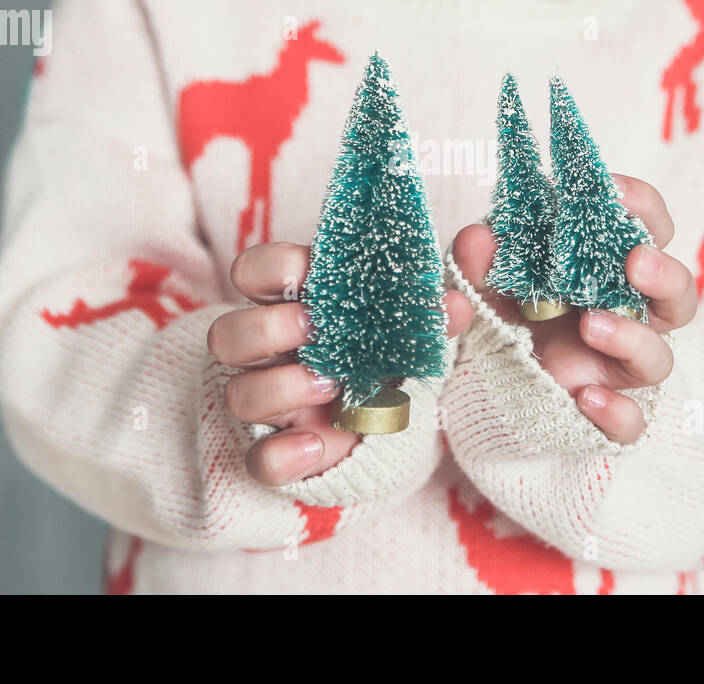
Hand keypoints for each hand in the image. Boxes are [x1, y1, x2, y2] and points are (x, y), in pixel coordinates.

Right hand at [209, 242, 472, 486]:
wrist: (399, 419)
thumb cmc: (393, 351)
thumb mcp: (417, 318)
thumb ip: (437, 285)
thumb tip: (475, 243)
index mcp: (293, 304)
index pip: (253, 271)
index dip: (271, 267)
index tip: (308, 273)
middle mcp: (270, 353)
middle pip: (228, 333)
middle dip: (267, 328)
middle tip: (317, 329)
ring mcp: (270, 405)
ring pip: (239, 394)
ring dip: (282, 387)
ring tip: (334, 385)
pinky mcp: (281, 453)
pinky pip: (260, 459)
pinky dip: (283, 454)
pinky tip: (321, 444)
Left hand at [452, 174, 695, 445]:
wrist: (476, 386)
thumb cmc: (496, 315)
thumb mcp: (477, 282)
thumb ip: (475, 261)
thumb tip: (478, 237)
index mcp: (605, 269)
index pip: (647, 228)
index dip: (641, 206)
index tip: (615, 192)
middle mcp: (625, 315)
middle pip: (678, 294)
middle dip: (664, 274)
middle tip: (634, 263)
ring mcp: (619, 368)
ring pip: (660, 358)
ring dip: (633, 338)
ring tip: (590, 325)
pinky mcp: (605, 414)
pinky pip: (632, 423)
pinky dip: (617, 411)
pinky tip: (586, 398)